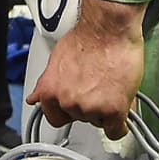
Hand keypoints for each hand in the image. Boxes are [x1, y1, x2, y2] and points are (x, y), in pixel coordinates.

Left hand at [25, 0, 144, 139]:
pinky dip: (120, 124)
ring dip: (105, 109)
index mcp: (50, 90)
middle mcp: (67, 101)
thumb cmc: (87, 37)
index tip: (73, 110)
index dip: (67, 111)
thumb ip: (50, 82)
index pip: (54, 117)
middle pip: (79, 118)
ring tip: (110, 84)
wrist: (109, 29)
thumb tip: (37, 96)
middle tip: (98, 87)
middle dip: (89, 106)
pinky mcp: (113, 110)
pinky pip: (116, 130)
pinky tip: (121, 110)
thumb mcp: (56, 59)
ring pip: (99, 121)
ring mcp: (90, 108)